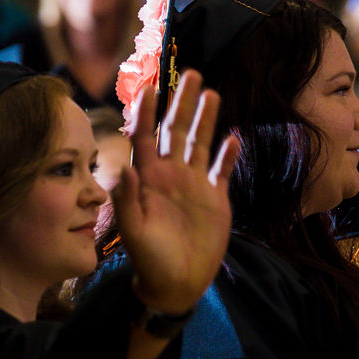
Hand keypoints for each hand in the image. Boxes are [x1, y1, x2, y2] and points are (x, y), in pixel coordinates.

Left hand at [119, 69, 237, 315]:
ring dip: (206, 119)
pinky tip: (234, 138)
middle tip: (191, 73)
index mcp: (148, 178)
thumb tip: (125, 164)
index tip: (150, 87)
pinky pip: (222, 171)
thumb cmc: (149, 260)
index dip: (147, 112)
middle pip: (176, 130)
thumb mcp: (134, 230)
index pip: (145, 136)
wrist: (176, 284)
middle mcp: (171, 175)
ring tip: (212, 93)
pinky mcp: (215, 199)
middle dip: (182, 102)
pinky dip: (228, 155)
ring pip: (201, 143)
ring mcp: (194, 185)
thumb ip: (128, 198)